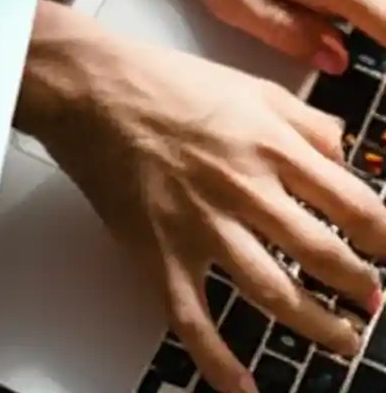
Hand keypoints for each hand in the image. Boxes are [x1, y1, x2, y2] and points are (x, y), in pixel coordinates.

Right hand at [45, 35, 385, 392]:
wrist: (89, 90)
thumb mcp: (251, 86)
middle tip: (371, 299)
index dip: (385, 236)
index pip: (357, 206)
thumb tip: (342, 151)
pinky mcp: (159, 252)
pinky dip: (218, 360)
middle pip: (326, 257)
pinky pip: (193, 318)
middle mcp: (245, 191)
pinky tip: (241, 385)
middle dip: (361, 287)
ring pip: (276, 294)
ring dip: (319, 326)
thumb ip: (304, 121)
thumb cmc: (160, 82)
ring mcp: (201, 227)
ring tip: (340, 338)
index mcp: (272, 148)